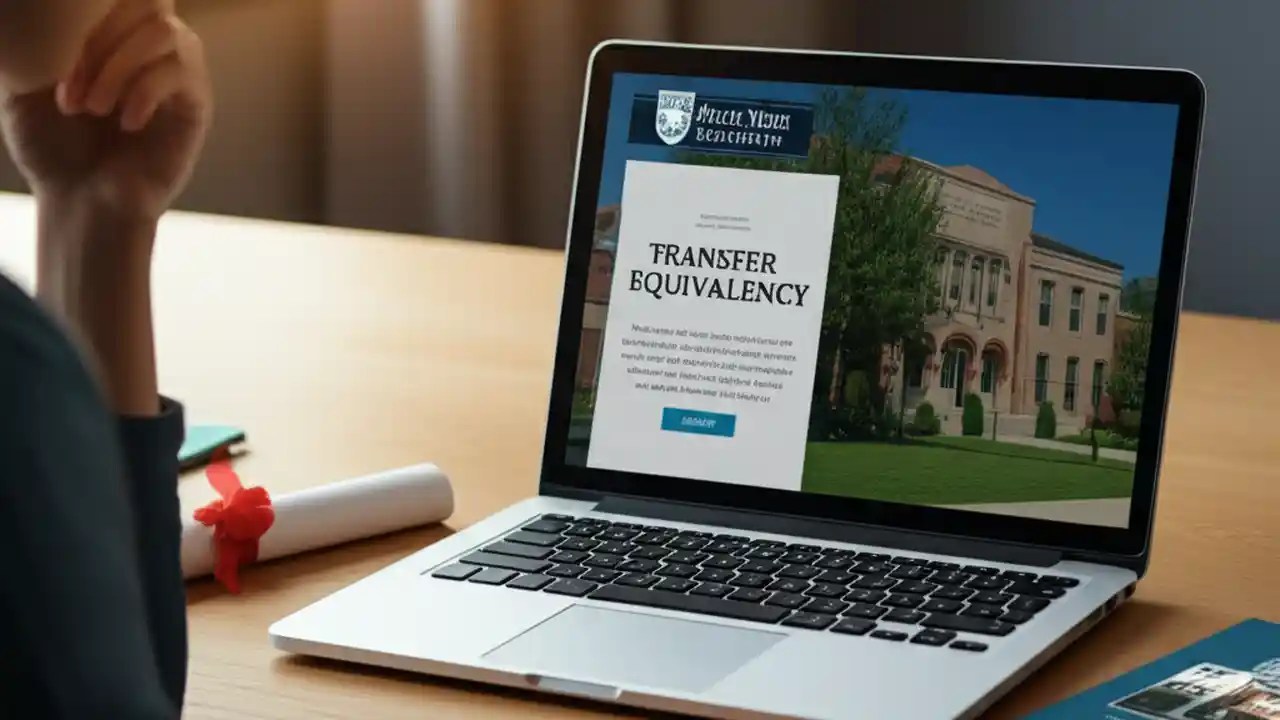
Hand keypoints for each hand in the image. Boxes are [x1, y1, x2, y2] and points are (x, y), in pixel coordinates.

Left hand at [0, 0, 211, 415]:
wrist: (82, 203)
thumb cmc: (54, 150)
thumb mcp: (24, 88)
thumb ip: (33, 45)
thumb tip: (31, 12)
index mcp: (110, 37)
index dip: (89, 12)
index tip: (58, 62)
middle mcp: (148, 49)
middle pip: (146, 3)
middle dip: (99, 43)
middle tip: (71, 93)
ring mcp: (177, 74)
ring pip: (164, 32)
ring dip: (118, 67)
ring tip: (92, 109)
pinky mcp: (195, 105)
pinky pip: (180, 73)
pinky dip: (144, 93)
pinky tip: (124, 124)